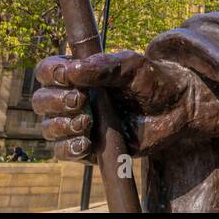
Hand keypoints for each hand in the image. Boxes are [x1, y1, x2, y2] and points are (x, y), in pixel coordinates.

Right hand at [32, 50, 199, 160]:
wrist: (177, 111)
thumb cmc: (153, 81)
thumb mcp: (132, 67)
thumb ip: (105, 66)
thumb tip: (73, 71)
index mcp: (79, 73)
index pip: (47, 71)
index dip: (50, 74)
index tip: (67, 76)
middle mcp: (73, 98)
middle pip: (41, 101)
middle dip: (56, 102)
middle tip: (81, 101)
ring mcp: (78, 124)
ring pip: (49, 128)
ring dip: (63, 126)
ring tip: (87, 123)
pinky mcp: (87, 148)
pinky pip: (62, 152)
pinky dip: (69, 149)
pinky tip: (86, 143)